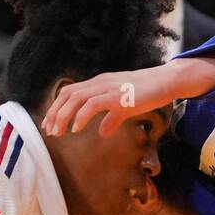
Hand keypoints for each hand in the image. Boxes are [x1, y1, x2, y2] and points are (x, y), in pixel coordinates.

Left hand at [42, 63, 184, 137]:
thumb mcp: (125, 107)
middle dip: (55, 113)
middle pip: (67, 94)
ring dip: (63, 116)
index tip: (51, 124)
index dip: (57, 108)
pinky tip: (76, 129)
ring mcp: (107, 87)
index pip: (70, 92)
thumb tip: (102, 133)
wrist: (164, 82)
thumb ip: (111, 119)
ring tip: (58, 132)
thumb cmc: (147, 93)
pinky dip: (81, 117)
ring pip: (76, 98)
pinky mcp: (116, 95)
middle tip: (49, 131)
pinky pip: (92, 104)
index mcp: (98, 84)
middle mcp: (98, 83)